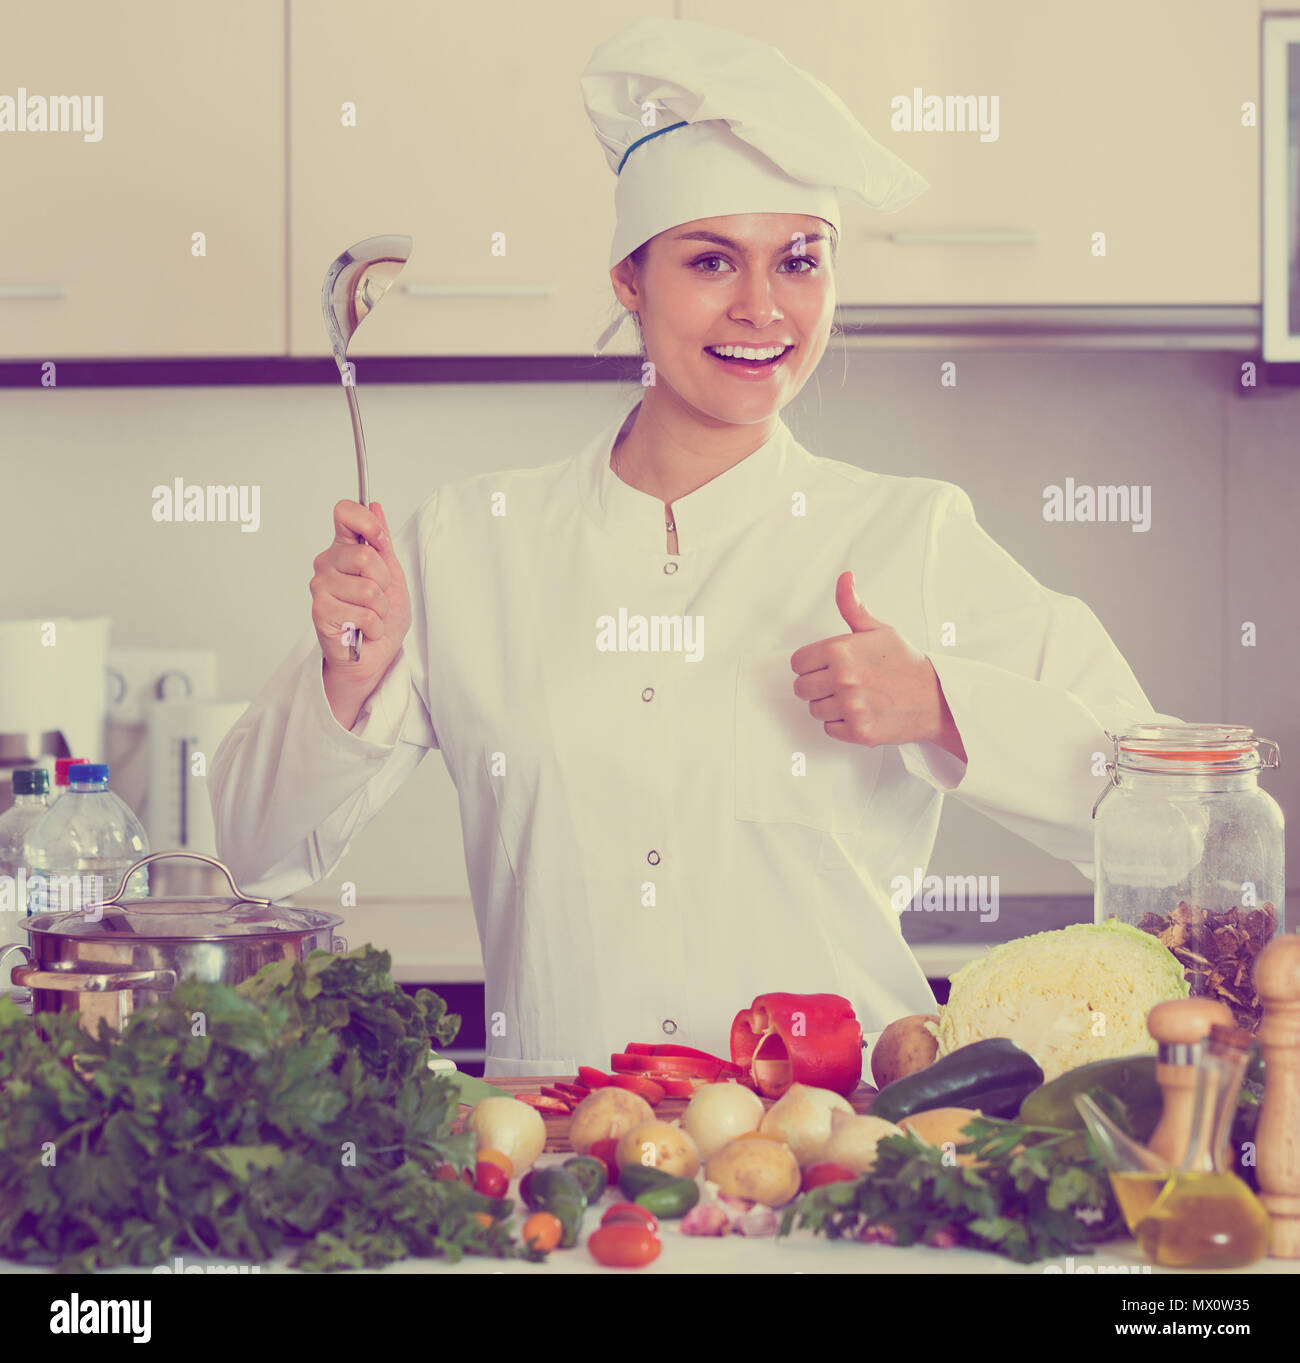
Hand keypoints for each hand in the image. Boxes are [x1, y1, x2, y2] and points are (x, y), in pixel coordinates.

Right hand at [311, 500, 411, 696]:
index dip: (368, 524)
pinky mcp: (321, 612)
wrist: (377, 653)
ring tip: (372, 616)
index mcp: (344, 548)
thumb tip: (375, 506)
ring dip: (381, 610)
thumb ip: (382, 542)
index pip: (345, 513)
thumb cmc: (382, 615)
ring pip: (368, 590)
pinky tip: (365, 630)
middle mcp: (328, 563)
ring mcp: (321, 587)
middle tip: (379, 597)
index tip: (382, 543)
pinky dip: (374, 627)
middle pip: (365, 556)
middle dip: (384, 583)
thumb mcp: (392, 574)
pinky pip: (363, 614)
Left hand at [790, 571, 961, 755]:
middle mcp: (843, 678)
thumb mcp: (879, 630)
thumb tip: (844, 579)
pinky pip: (829, 729)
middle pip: (801, 688)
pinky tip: (860, 712)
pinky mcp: (859, 731)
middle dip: (817, 686)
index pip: (797, 663)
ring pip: (814, 710)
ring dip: (830, 706)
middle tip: (840, 683)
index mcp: (841, 650)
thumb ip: (853, 607)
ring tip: (854, 697)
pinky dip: (842, 724)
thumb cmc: (907, 664)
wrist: (937, 698)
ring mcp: (851, 706)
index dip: (810, 665)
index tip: (824, 666)